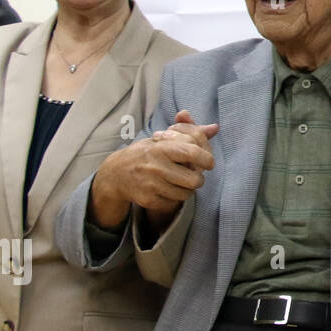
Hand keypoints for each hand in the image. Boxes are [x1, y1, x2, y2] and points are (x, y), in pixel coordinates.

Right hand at [90, 110, 218, 229]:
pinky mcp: (148, 200)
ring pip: (187, 194)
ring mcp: (151, 185)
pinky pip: (174, 203)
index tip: (209, 162)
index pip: (192, 152)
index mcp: (161, 148)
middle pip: (195, 180)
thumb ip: (190, 133)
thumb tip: (215, 128)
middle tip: (194, 175)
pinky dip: (175, 198)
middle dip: (199, 179)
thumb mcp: (164, 139)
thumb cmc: (147, 153)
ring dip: (188, 189)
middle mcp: (156, 166)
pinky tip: (168, 189)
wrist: (115, 173)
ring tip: (180, 182)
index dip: (206, 158)